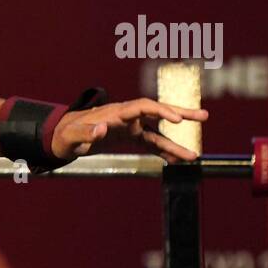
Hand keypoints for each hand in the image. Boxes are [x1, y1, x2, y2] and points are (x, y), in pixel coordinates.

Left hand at [51, 98, 208, 163]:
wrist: (64, 136)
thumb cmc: (67, 135)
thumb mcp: (72, 136)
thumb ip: (85, 132)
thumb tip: (102, 129)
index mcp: (115, 113)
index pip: (143, 106)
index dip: (161, 110)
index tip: (177, 119)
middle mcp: (127, 117)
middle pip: (158, 112)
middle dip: (180, 114)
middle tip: (203, 116)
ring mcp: (131, 127)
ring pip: (158, 131)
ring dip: (176, 141)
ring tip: (195, 154)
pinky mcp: (130, 137)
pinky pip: (150, 143)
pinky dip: (163, 152)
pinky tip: (177, 161)